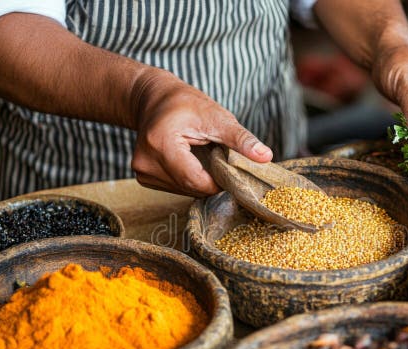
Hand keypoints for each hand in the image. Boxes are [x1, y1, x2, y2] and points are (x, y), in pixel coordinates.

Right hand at [129, 70, 271, 196]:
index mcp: (161, 144)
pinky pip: (176, 187)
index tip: (234, 170)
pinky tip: (191, 160)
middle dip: (212, 179)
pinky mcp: (144, 176)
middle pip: (191, 187)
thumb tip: (265, 156)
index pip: (197, 180)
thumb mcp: (217, 117)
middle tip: (219, 158)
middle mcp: (145, 162)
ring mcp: (141, 171)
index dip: (220, 181)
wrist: (155, 98)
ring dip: (201, 179)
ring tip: (202, 155)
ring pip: (184, 190)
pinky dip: (189, 178)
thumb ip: (241, 139)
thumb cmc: (186, 104)